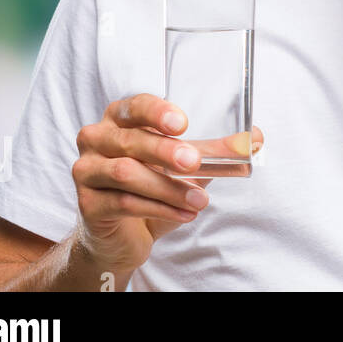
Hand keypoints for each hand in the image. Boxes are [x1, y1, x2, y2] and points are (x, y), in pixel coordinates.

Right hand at [71, 92, 264, 272]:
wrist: (124, 235)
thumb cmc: (153, 188)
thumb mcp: (186, 167)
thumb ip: (216, 152)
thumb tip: (256, 138)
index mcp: (119, 119)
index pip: (134, 106)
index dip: (156, 112)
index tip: (182, 123)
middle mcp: (96, 139)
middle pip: (131, 140)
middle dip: (166, 152)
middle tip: (195, 163)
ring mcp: (86, 171)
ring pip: (126, 174)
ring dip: (169, 188)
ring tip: (201, 200)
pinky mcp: (87, 203)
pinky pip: (124, 202)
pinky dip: (160, 208)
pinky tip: (186, 213)